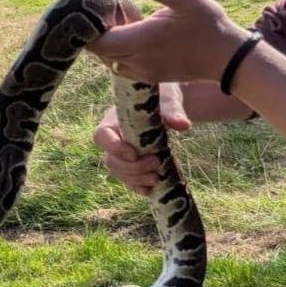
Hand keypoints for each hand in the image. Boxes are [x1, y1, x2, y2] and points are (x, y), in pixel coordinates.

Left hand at [86, 0, 247, 84]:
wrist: (227, 58)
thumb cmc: (209, 26)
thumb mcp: (190, 1)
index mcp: (144, 40)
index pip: (100, 42)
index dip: (91, 28)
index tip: (95, 10)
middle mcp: (140, 60)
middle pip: (102, 53)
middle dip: (97, 35)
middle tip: (105, 13)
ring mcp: (145, 72)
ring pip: (111, 62)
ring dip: (109, 46)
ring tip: (119, 24)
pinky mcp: (152, 77)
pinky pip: (124, 68)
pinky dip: (120, 55)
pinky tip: (133, 38)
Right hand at [93, 82, 191, 196]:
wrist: (168, 104)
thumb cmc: (162, 97)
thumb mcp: (167, 99)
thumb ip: (172, 111)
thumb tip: (183, 125)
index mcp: (113, 119)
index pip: (101, 136)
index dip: (114, 148)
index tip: (134, 153)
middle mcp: (114, 138)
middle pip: (111, 160)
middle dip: (133, 167)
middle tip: (156, 163)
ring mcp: (121, 154)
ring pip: (119, 173)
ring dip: (137, 179)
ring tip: (158, 177)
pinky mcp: (132, 164)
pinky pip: (129, 181)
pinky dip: (138, 187)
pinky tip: (152, 189)